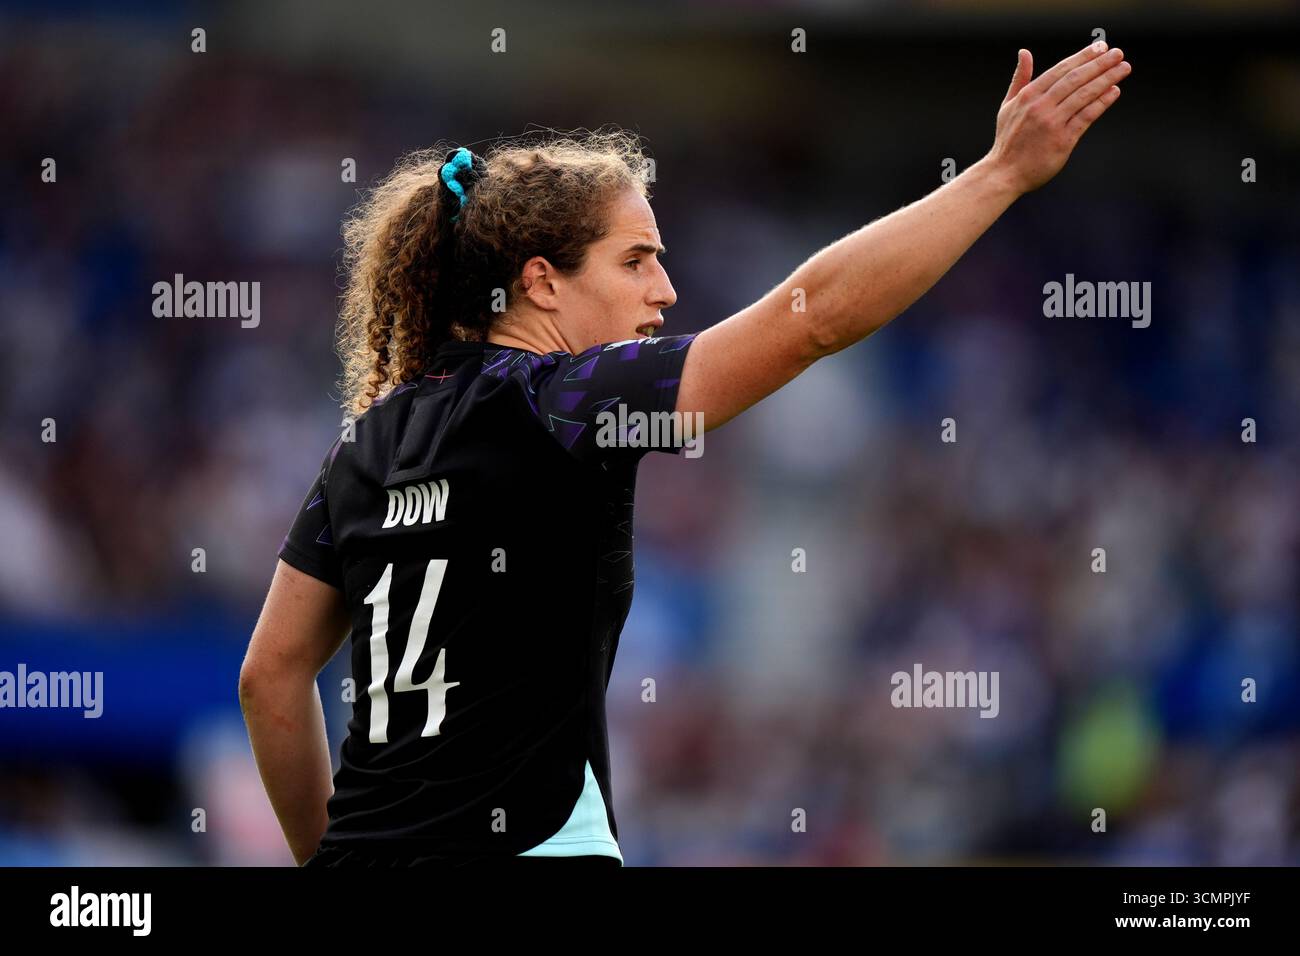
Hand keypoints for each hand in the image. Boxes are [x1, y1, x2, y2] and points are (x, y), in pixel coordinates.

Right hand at [985, 41, 1131, 195]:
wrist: (1004, 174)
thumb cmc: (1007, 140)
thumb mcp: (1008, 106)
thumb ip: (1020, 79)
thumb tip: (1024, 52)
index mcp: (1028, 96)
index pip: (1061, 70)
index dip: (1083, 57)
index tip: (1101, 47)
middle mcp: (1040, 107)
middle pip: (1075, 79)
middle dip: (1099, 64)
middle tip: (1118, 53)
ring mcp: (1052, 124)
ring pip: (1084, 95)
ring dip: (1106, 79)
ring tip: (1123, 68)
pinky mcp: (1062, 141)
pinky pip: (1086, 117)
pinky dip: (1101, 103)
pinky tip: (1114, 91)